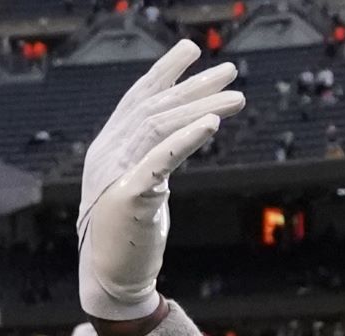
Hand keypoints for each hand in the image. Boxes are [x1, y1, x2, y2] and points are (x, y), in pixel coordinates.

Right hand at [79, 41, 243, 320]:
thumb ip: (157, 156)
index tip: (192, 49)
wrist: (112, 277)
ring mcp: (117, 173)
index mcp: (110, 146)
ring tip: (235, 97)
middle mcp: (109, 152)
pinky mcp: (131, 197)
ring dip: (201, 108)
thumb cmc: (130, 233)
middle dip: (195, 86)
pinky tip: (210, 125)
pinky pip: (160, 160)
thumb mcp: (144, 184)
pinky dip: (186, 139)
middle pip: (155, 107)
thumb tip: (187, 131)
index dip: (166, 71)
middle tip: (231, 72)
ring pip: (161, 127)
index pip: (138, 97)